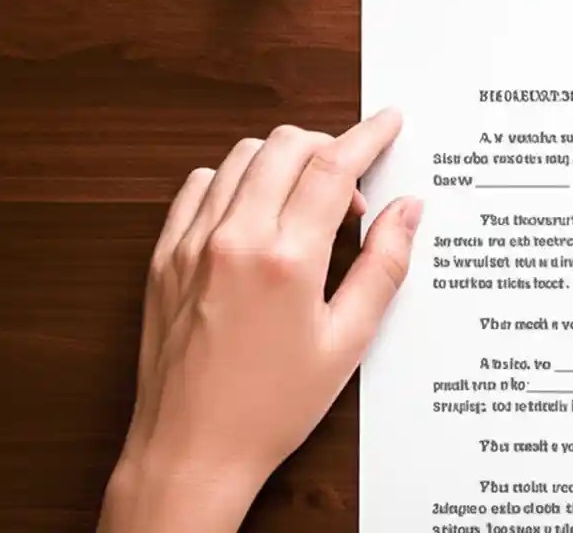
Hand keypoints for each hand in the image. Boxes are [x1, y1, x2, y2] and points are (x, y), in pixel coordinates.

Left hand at [99, 110, 420, 532]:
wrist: (192, 450)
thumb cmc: (272, 406)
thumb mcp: (348, 341)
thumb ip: (384, 266)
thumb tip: (408, 211)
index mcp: (286, 259)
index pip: (333, 167)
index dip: (368, 136)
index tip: (389, 122)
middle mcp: (233, 239)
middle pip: (286, 146)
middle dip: (328, 145)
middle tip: (354, 183)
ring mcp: (191, 244)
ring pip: (241, 158)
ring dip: (283, 160)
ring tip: (308, 203)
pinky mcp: (164, 258)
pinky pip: (199, 187)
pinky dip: (235, 180)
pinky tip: (256, 212)